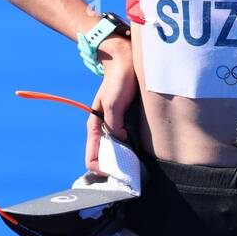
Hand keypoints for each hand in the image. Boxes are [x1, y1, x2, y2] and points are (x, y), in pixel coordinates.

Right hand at [85, 34, 138, 175]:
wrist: (127, 61)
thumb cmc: (118, 81)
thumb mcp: (114, 103)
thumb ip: (114, 125)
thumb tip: (121, 142)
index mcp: (94, 126)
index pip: (92, 158)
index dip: (103, 169)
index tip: (118, 173)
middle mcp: (103, 129)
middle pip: (106, 159)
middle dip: (116, 168)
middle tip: (133, 174)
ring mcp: (115, 127)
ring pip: (118, 152)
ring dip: (127, 160)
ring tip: (140, 167)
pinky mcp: (127, 122)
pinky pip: (128, 143)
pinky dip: (134, 150)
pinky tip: (144, 153)